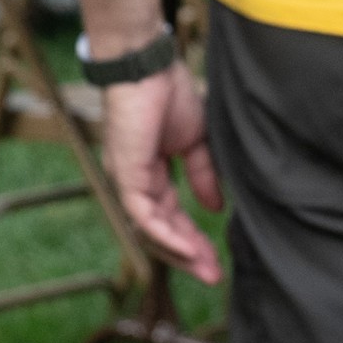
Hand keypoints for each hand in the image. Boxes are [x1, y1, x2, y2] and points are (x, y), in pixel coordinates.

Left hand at [99, 63, 221, 281]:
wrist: (147, 66)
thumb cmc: (167, 95)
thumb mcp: (196, 142)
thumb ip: (202, 175)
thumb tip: (214, 208)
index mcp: (150, 173)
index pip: (171, 216)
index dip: (193, 240)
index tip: (216, 262)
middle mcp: (134, 180)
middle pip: (159, 229)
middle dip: (187, 255)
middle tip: (213, 276)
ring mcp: (127, 177)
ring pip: (148, 228)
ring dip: (178, 251)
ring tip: (205, 269)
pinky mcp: (125, 171)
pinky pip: (142, 214)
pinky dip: (165, 234)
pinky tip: (188, 248)